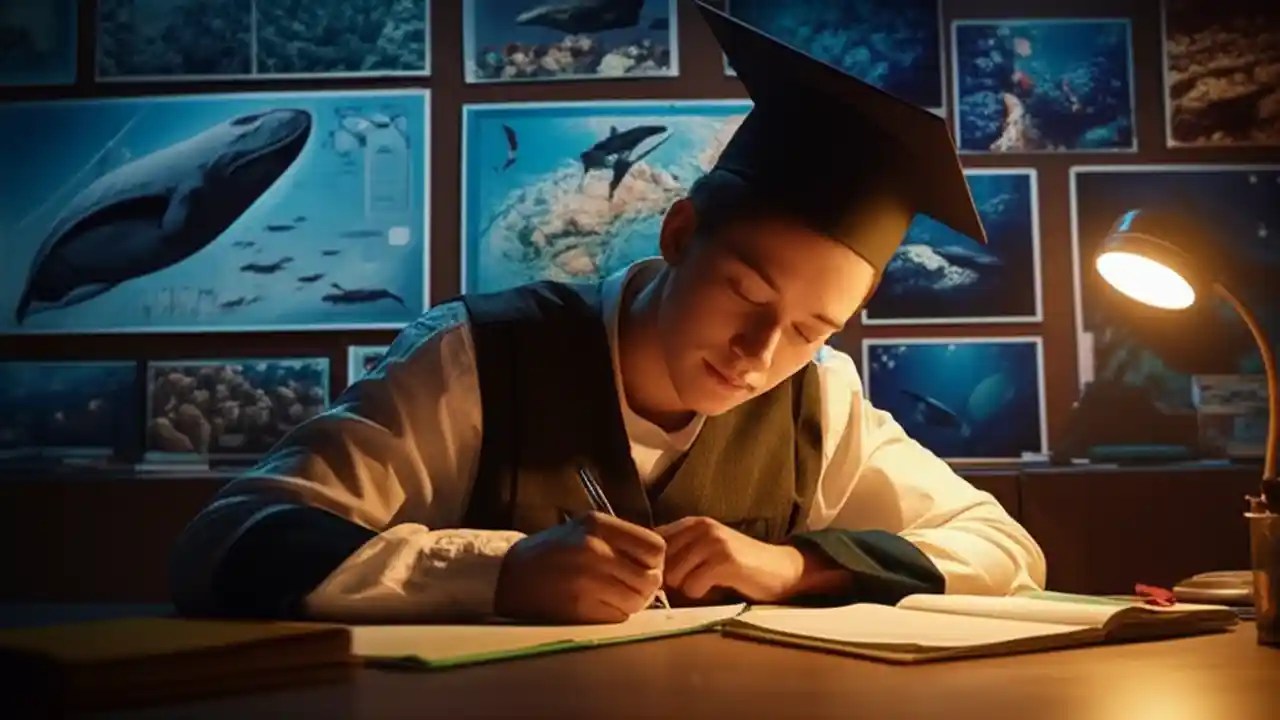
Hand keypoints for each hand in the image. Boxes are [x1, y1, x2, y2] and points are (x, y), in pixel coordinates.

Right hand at [495, 512, 665, 623]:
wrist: (507, 576)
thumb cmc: (553, 553)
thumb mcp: (585, 530)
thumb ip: (621, 541)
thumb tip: (658, 565)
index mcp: (598, 525)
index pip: (655, 547)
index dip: (655, 562)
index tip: (644, 568)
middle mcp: (594, 549)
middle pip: (650, 578)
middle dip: (645, 588)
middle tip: (630, 588)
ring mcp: (587, 580)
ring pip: (637, 601)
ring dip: (630, 604)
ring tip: (612, 598)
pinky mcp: (579, 607)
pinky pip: (618, 618)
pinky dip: (613, 616)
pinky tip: (595, 607)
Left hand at [657, 517, 804, 603]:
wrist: (781, 568)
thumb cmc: (741, 565)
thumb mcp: (707, 549)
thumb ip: (680, 553)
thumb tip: (645, 572)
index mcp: (693, 523)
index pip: (653, 544)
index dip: (656, 566)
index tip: (670, 578)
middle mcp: (700, 527)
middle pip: (661, 563)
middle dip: (671, 581)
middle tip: (693, 584)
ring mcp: (713, 542)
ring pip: (674, 576)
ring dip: (686, 589)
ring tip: (707, 584)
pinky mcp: (724, 560)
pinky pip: (692, 587)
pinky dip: (701, 594)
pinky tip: (718, 587)